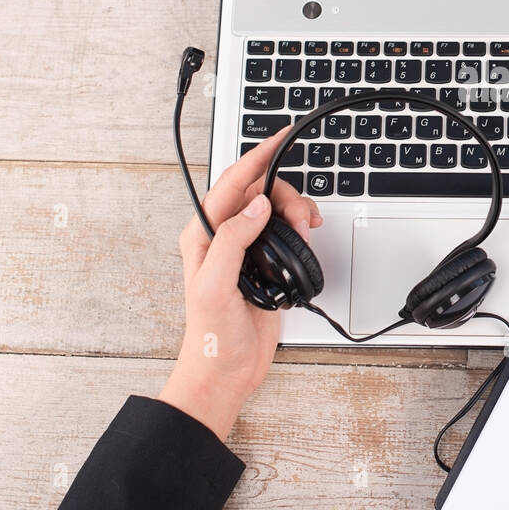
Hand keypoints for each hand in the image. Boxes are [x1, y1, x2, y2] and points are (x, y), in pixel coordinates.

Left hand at [160, 129, 322, 440]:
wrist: (226, 371)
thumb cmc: (212, 336)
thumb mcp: (215, 287)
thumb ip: (232, 241)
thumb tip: (257, 206)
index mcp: (202, 234)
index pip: (232, 183)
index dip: (258, 156)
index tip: (281, 138)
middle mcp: (223, 236)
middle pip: (260, 191)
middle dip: (286, 194)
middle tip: (301, 217)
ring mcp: (245, 249)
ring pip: (276, 209)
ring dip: (296, 211)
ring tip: (306, 229)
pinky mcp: (265, 263)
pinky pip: (287, 232)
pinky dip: (301, 230)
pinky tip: (304, 242)